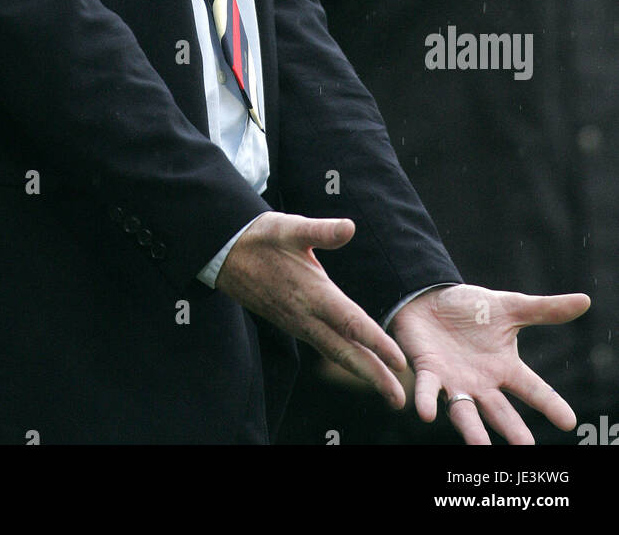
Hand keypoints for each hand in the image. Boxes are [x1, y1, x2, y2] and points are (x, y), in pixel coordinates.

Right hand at [215, 213, 407, 409]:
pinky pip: (324, 346)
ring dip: (362, 372)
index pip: (350, 322)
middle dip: (374, 375)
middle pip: (345, 351)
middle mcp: (306, 315)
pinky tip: (356, 363)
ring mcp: (298, 323)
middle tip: (400, 399)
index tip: (400, 361)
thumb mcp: (289, 227)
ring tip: (387, 389)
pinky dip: (344, 359)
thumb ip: (321, 231)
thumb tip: (349, 227)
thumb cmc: (260, 237)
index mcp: (311, 292)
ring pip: (335, 352)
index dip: (376, 342)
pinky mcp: (293, 323)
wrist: (225, 253)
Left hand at [390, 284, 590, 444]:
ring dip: (471, 429)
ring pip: (464, 411)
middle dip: (512, 429)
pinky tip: (426, 414)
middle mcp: (481, 382)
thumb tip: (585, 301)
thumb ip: (544, 309)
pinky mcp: (427, 370)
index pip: (533, 388)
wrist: (429, 298)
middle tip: (524, 447)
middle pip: (499, 411)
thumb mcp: (508, 306)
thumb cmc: (470, 309)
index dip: (550, 404)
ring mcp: (454, 381)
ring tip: (479, 446)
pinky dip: (426, 400)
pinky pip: (427, 389)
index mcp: (504, 368)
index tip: (569, 421)